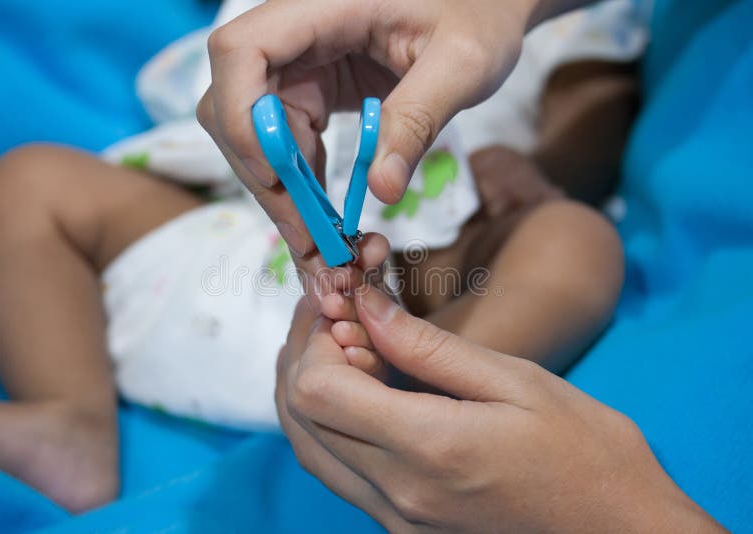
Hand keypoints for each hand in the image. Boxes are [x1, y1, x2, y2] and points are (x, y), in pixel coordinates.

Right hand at [197, 0, 540, 287]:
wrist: (483, 5)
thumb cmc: (479, 14)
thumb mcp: (463, 64)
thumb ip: (417, 120)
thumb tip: (381, 193)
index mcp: (322, 5)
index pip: (241, 52)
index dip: (242, 118)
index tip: (277, 176)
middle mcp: (296, 31)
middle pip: (236, 105)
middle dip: (266, 176)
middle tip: (309, 240)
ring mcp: (298, 62)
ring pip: (255, 133)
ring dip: (282, 191)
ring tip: (321, 244)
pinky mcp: (311, 89)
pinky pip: (286, 142)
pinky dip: (300, 184)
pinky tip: (326, 218)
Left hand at [276, 286, 722, 531]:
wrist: (621, 532)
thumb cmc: (585, 450)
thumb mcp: (517, 381)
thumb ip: (429, 346)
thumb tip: (366, 305)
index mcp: (428, 447)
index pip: (316, 389)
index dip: (315, 339)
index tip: (343, 306)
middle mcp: (398, 493)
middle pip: (301, 416)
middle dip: (305, 354)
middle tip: (336, 313)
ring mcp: (396, 519)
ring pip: (310, 448)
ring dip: (310, 390)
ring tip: (342, 344)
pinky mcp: (402, 529)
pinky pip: (339, 472)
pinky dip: (331, 425)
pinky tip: (360, 390)